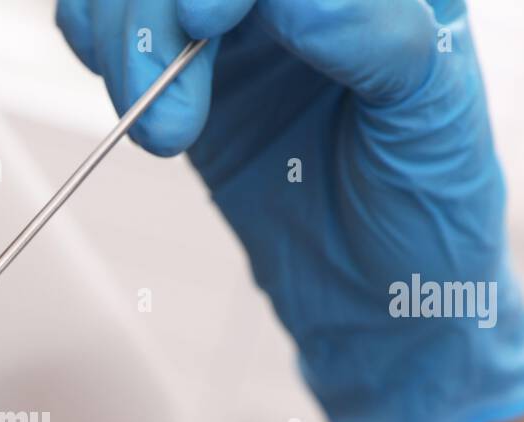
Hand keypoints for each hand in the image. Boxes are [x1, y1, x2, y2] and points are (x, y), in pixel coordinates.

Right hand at [56, 0, 523, 421]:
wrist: (375, 291)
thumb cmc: (426, 204)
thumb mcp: (430, 117)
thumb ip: (375, 39)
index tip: (201, 22)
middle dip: (153, 18)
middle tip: (168, 126)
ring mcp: (240, 22)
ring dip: (121, 42)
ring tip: (161, 138)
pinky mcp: (188, 66)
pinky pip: (108, 20)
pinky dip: (92, 38)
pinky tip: (129, 95)